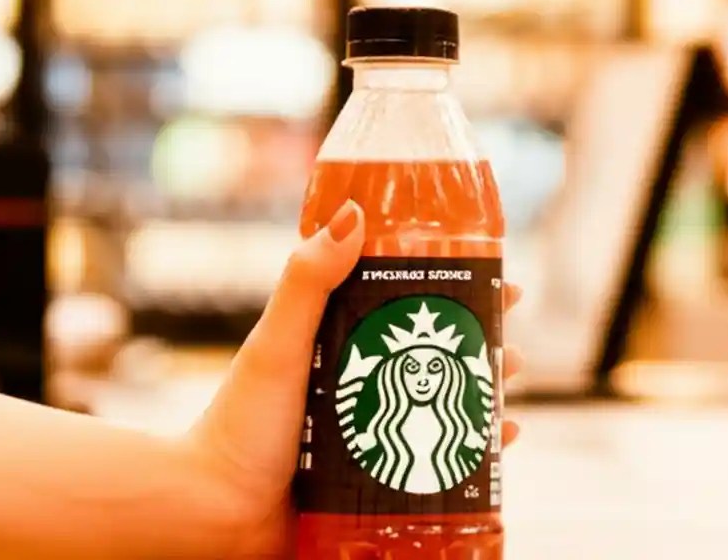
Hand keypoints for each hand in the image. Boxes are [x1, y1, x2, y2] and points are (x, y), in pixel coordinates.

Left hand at [188, 201, 522, 557]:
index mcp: (340, 345)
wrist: (216, 513)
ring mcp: (374, 432)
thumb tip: (354, 213)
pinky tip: (502, 440)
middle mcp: (362, 385)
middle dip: (480, 343)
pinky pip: (442, 459)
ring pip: (446, 404)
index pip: (407, 305)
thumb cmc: (239, 428)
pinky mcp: (381, 478)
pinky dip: (477, 449)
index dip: (454, 288)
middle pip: (436, 355)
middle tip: (510, 337)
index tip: (495, 275)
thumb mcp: (279, 345)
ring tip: (511, 384)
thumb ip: (309, 281)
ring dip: (486, 391)